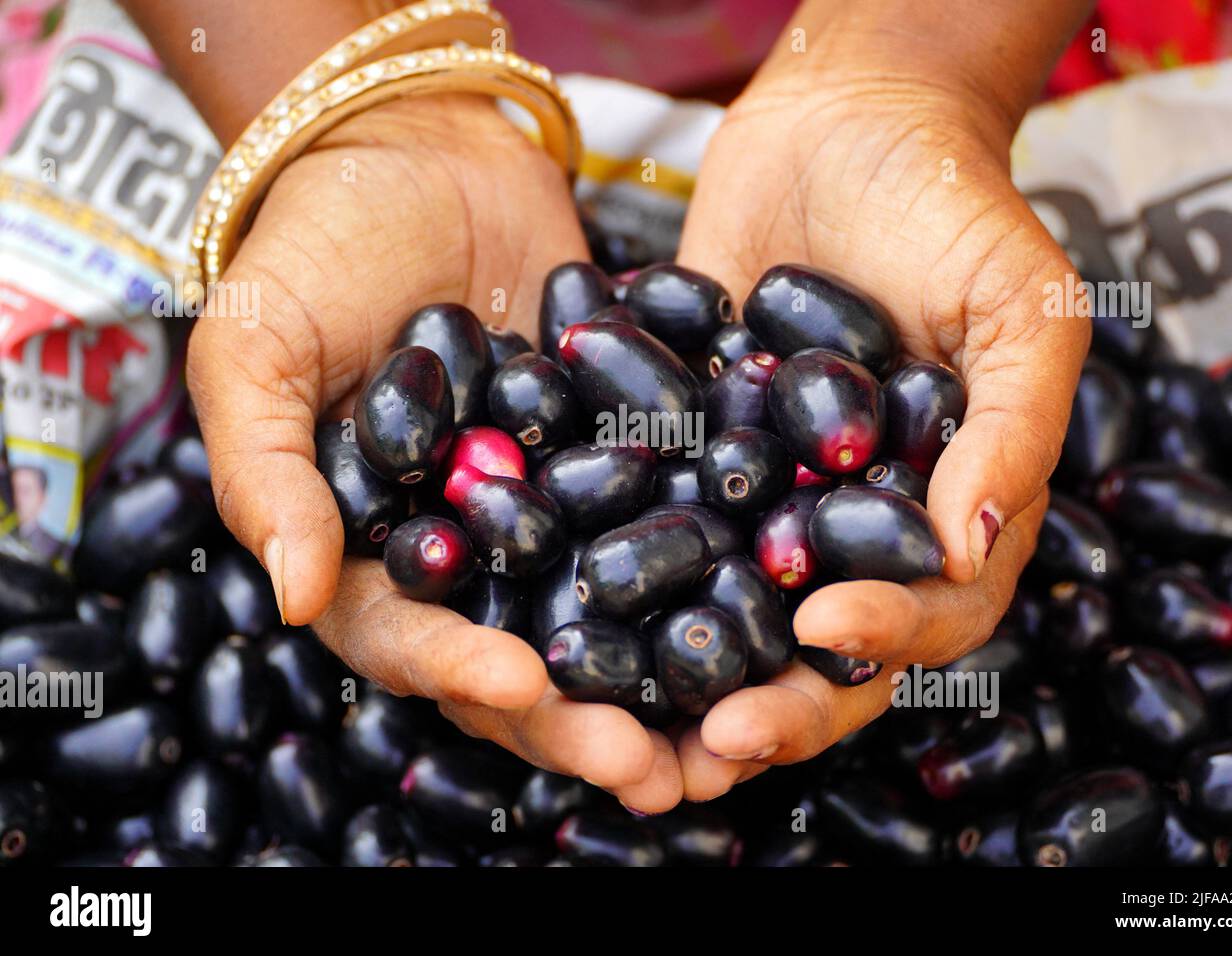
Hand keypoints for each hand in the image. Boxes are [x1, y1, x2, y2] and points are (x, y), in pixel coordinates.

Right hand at [187, 96, 682, 809]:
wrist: (424, 148)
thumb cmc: (316, 243)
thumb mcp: (257, 347)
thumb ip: (267, 471)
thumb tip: (294, 601)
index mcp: (376, 546)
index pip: (411, 638)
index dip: (462, 673)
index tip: (525, 688)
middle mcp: (472, 547)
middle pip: (525, 653)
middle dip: (585, 717)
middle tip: (658, 768)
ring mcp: (555, 508)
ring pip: (611, 611)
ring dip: (668, 677)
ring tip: (734, 726)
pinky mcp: (624, 457)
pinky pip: (670, 516)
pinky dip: (721, 562)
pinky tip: (782, 601)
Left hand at [673, 74, 1087, 798]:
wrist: (846, 119)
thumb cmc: (959, 208)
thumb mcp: (1023, 309)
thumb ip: (1011, 428)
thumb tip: (974, 549)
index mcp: (941, 514)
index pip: (927, 611)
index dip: (884, 637)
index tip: (828, 633)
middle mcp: (845, 524)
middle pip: (815, 645)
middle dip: (773, 699)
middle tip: (716, 740)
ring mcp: (760, 495)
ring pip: (722, 608)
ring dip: (680, 671)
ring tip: (627, 716)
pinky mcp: (685, 452)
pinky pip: (648, 519)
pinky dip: (608, 564)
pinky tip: (557, 601)